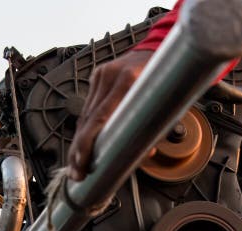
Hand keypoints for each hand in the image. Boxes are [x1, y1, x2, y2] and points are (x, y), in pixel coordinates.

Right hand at [68, 50, 153, 181]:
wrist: (158, 47)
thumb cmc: (165, 76)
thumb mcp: (163, 101)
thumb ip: (151, 127)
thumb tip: (145, 153)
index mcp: (129, 80)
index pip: (99, 118)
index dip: (87, 143)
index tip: (83, 163)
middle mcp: (111, 75)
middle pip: (87, 120)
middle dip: (79, 151)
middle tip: (77, 173)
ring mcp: (101, 74)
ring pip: (85, 116)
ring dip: (80, 142)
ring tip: (77, 164)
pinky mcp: (97, 76)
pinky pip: (88, 107)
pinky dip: (86, 128)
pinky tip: (82, 145)